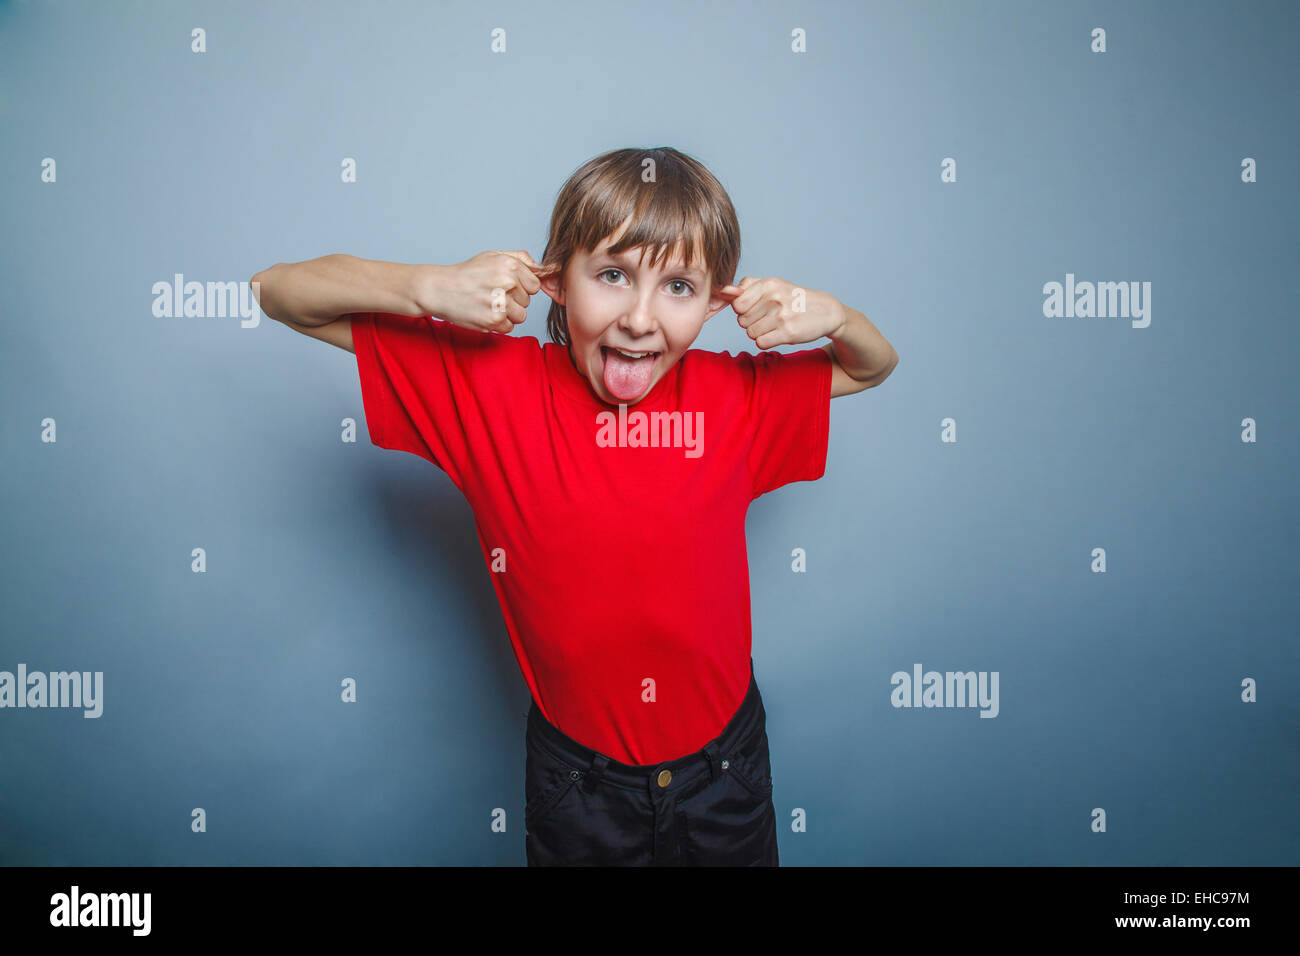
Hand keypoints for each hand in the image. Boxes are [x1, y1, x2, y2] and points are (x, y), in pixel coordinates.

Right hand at [418, 250, 555, 333]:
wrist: (440, 289)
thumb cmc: (467, 273)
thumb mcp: (493, 256)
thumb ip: (520, 259)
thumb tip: (545, 268)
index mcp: (510, 265)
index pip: (535, 284)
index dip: (521, 287)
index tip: (505, 286)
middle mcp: (507, 282)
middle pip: (528, 301)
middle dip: (513, 300)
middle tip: (491, 294)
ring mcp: (501, 302)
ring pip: (521, 316)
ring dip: (508, 314)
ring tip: (489, 304)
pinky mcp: (494, 320)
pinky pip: (510, 327)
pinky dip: (499, 324)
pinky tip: (484, 313)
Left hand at [715, 277, 847, 348]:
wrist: (824, 311)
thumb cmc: (792, 298)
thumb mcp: (772, 284)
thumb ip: (747, 286)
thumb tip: (724, 291)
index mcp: (768, 284)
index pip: (737, 304)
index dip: (743, 310)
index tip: (755, 308)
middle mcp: (774, 298)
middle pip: (742, 320)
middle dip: (751, 322)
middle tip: (768, 317)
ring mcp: (781, 316)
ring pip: (750, 333)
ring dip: (759, 332)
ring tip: (774, 325)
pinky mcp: (787, 333)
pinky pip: (760, 343)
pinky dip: (766, 341)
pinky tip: (777, 334)